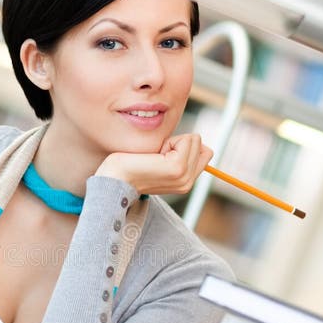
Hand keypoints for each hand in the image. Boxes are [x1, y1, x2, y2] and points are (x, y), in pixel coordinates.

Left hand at [95, 134, 212, 195]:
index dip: (184, 146)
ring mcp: (184, 176)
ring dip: (172, 142)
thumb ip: (179, 153)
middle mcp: (188, 182)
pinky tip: (154, 156)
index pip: (206, 152)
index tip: (162, 156)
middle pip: (200, 144)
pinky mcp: (178, 168)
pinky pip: (186, 139)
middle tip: (156, 156)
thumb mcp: (161, 160)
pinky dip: (169, 141)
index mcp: (185, 182)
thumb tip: (196, 139)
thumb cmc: (132, 165)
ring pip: (194, 140)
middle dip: (178, 142)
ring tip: (154, 156)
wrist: (116, 178)